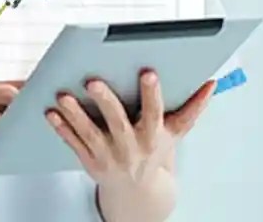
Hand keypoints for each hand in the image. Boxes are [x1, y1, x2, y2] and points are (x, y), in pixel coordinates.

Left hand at [46, 71, 213, 217]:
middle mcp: (132, 147)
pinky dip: (62, 129)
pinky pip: (74, 144)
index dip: (153, 94)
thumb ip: (192, 107)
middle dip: (106, 101)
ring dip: (76, 115)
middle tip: (92, 80)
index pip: (155, 112)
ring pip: (91, 134)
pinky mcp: (90, 161)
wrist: (138, 189)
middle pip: (118, 122)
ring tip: (63, 95)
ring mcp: (110, 156)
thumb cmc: (155, 151)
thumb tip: (211, 83)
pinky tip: (50, 113)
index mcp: (154, 135)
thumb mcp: (176, 132)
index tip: (148, 72)